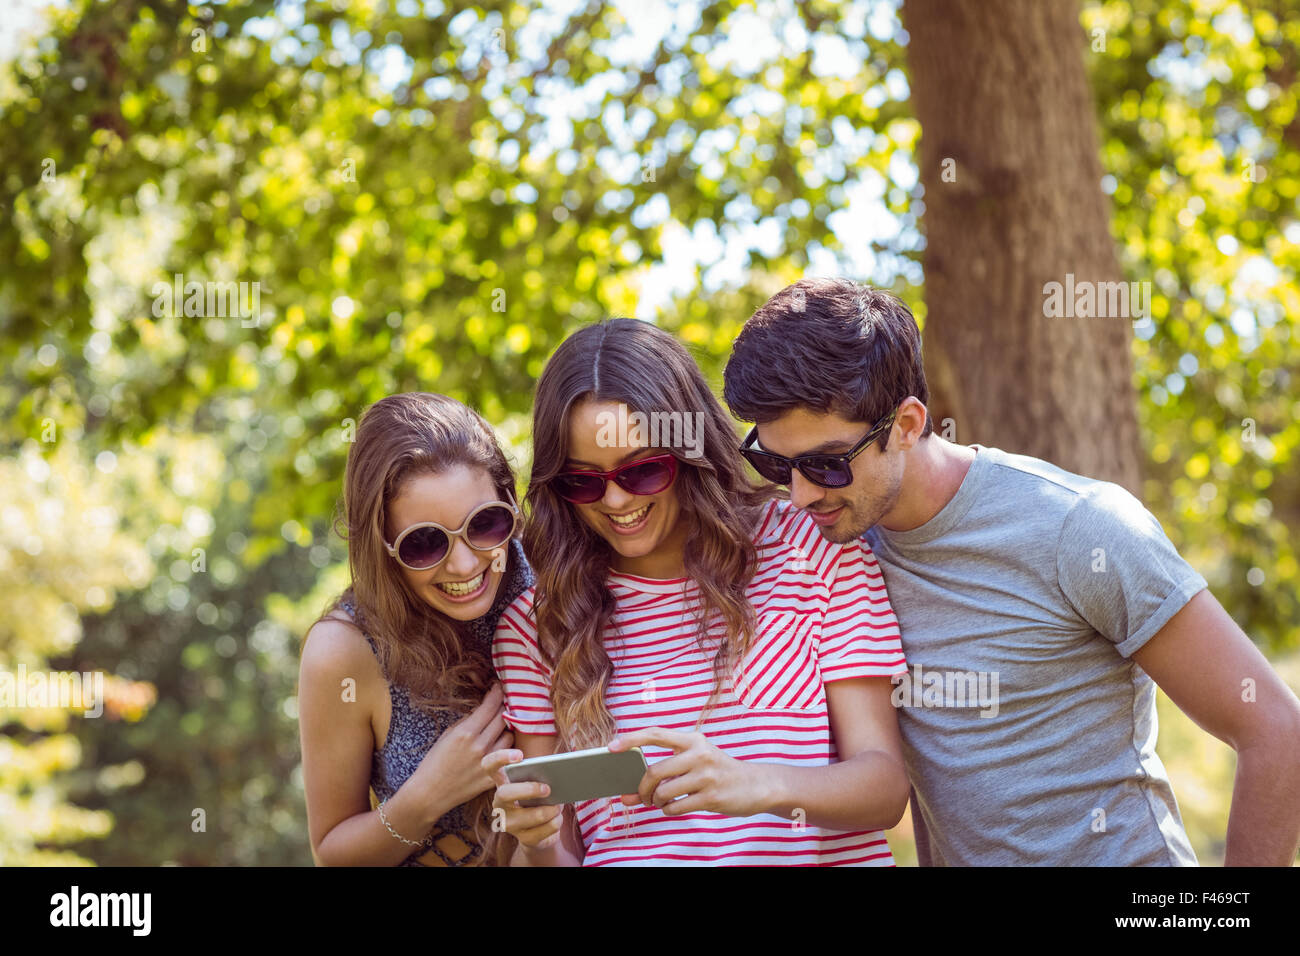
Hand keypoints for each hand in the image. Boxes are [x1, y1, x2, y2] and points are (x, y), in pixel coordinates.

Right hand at [407, 682, 512, 814]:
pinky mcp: (492, 777)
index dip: (497, 694)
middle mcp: (479, 746)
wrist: (429, 793)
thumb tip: (483, 709)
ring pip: (510, 737)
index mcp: (465, 733)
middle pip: (503, 718)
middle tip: (503, 703)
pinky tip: (505, 747)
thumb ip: (467, 721)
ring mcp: (488, 762)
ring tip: (500, 728)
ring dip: (506, 730)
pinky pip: (509, 758)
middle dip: (504, 707)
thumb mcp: (447, 735)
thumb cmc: (434, 762)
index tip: (499, 688)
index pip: (490, 706)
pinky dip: (508, 750)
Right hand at [481, 749, 564, 850]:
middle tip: (548, 788)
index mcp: (502, 783)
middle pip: (505, 793)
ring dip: (550, 809)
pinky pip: (544, 830)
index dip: (500, 758)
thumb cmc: (539, 798)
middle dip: (528, 790)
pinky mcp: (524, 839)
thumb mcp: (538, 783)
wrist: (540, 832)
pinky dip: (556, 822)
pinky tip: (558, 819)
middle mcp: (500, 803)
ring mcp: (509, 823)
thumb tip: (556, 772)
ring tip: (559, 805)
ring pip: (531, 816)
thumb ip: (541, 775)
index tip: (520, 755)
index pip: (489, 766)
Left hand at [609, 728, 769, 816]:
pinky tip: (676, 807)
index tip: (612, 747)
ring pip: (663, 792)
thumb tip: (627, 795)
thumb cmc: (716, 772)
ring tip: (663, 802)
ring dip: (657, 802)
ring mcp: (706, 775)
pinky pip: (676, 807)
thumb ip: (663, 774)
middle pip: (654, 771)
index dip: (631, 739)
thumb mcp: (694, 763)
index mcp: (693, 739)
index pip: (656, 733)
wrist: (755, 785)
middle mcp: (699, 753)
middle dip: (643, 788)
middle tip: (643, 796)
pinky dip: (670, 810)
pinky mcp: (711, 796)